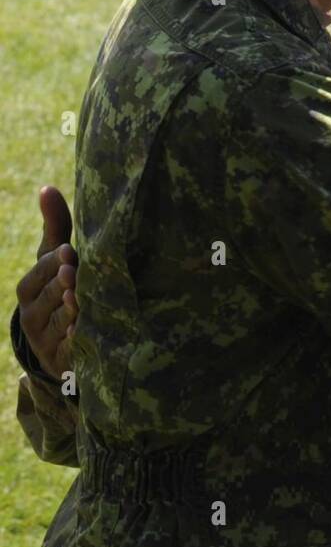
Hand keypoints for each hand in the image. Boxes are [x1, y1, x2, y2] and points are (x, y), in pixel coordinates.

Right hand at [16, 185, 78, 380]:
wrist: (63, 342)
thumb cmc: (62, 287)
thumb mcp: (56, 260)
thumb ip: (55, 228)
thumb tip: (46, 187)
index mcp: (30, 289)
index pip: (39, 273)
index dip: (53, 263)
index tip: (69, 252)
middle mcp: (33, 315)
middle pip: (49, 296)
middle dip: (61, 284)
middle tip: (73, 274)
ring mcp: (47, 340)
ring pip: (59, 322)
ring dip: (71, 310)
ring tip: (80, 300)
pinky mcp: (64, 359)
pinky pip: (69, 350)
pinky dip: (76, 341)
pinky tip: (84, 333)